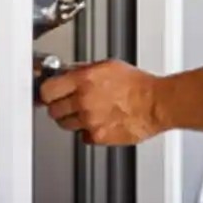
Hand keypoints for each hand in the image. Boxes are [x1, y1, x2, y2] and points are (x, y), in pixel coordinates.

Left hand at [38, 59, 166, 145]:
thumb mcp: (107, 66)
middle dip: (58, 106)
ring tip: (85, 112)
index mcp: (83, 79)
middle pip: (53, 110)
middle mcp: (83, 100)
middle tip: (66, 103)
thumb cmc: (137, 84)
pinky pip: (82, 136)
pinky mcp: (98, 136)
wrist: (155, 103)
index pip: (47, 90)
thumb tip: (66, 73)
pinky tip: (98, 122)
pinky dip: (87, 131)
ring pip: (65, 124)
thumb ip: (83, 70)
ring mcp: (90, 120)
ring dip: (71, 119)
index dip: (46, 92)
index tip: (48, 93)